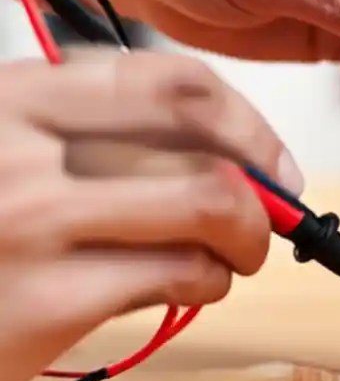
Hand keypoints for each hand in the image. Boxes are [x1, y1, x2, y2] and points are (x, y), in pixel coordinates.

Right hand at [0, 52, 292, 380]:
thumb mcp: (11, 153)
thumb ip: (95, 138)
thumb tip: (225, 155)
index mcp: (17, 98)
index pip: (168, 81)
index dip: (243, 121)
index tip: (268, 158)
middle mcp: (23, 149)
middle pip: (203, 145)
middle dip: (262, 184)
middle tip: (272, 214)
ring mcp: (33, 221)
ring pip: (210, 205)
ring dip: (248, 237)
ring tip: (233, 257)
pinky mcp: (47, 300)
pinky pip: (182, 274)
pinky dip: (211, 282)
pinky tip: (192, 288)